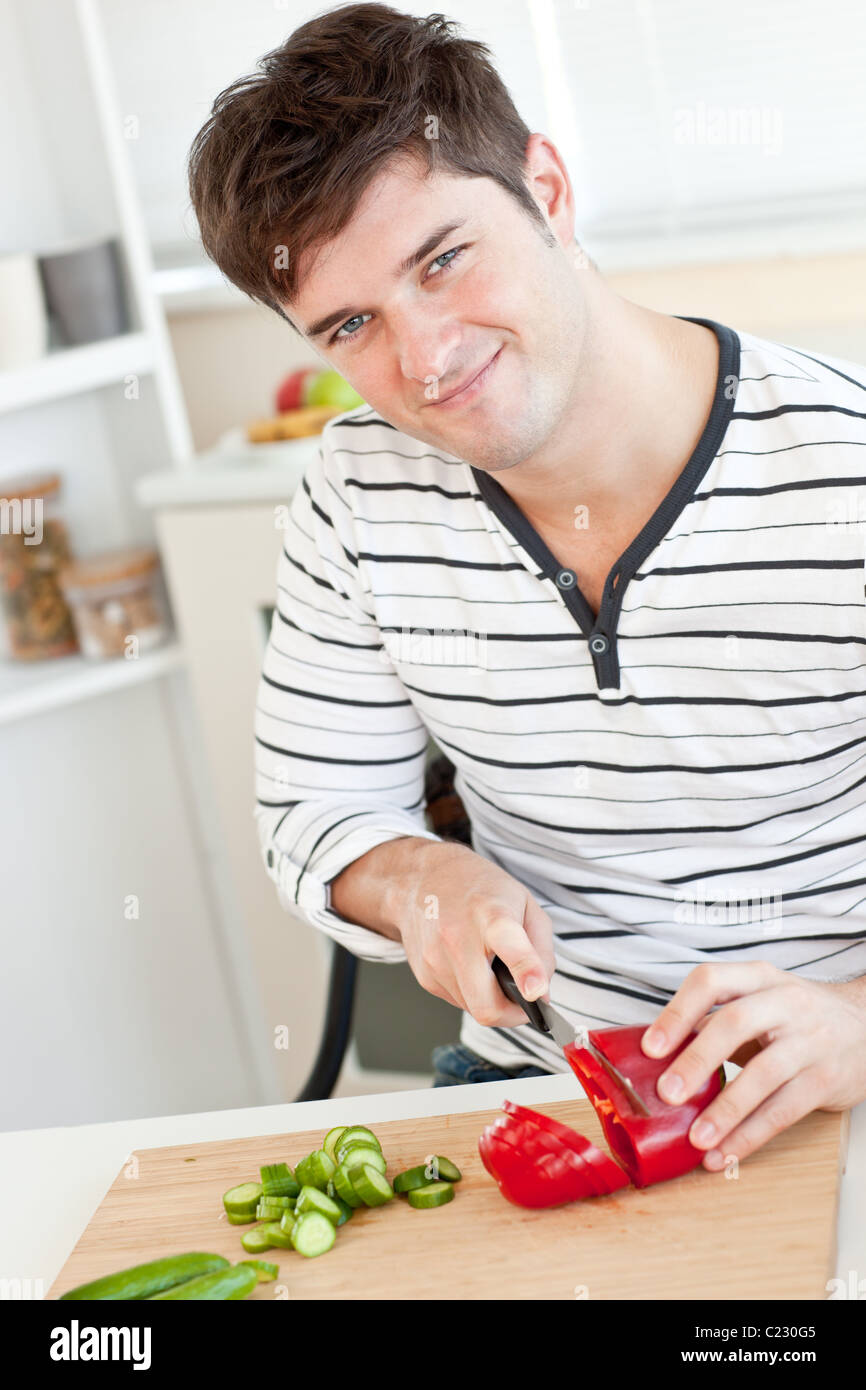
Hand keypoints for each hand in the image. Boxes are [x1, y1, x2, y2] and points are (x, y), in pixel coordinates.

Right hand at [395, 840, 555, 1026]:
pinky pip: (457, 1001)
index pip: (509, 946)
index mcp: (489, 913)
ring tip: (493, 969)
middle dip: (512, 1013)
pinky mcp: (423, 976)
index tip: (537, 992)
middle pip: (487, 1005)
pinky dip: (472, 993)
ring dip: (491, 1001)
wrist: (421, 876)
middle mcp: (456, 938)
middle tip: (525, 1000)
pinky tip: (471, 967)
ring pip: (473, 1009)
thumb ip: (541, 950)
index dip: (526, 971)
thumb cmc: (477, 887)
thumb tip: (542, 993)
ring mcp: (435, 960)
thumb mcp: (525, 903)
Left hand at [639, 961, 865, 1169]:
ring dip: (725, 1110)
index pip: (711, 981)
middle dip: (696, 1060)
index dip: (677, 1012)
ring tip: (696, 1138)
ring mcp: (809, 1040)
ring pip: (763, 1074)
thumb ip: (714, 1021)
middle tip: (667, 1093)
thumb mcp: (759, 1001)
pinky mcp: (825, 1079)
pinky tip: (726, 1152)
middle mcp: (785, 1002)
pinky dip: (750, 1135)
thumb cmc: (797, 1016)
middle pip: (735, 1024)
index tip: (651, 1047)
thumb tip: (656, 1056)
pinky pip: (784, 1110)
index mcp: (758, 978)